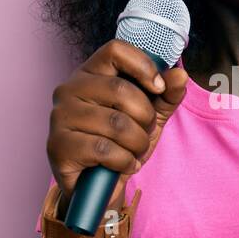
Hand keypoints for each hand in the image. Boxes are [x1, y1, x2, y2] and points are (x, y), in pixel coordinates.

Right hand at [46, 39, 188, 211]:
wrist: (97, 187)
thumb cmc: (120, 144)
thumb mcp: (149, 116)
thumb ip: (166, 94)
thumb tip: (180, 74)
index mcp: (90, 73)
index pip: (116, 50)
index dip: (143, 66)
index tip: (158, 88)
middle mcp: (69, 89)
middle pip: (120, 90)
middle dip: (145, 117)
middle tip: (144, 132)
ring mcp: (60, 117)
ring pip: (116, 123)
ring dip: (137, 143)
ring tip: (134, 152)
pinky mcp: (58, 146)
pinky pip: (104, 149)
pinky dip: (124, 161)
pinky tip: (122, 165)